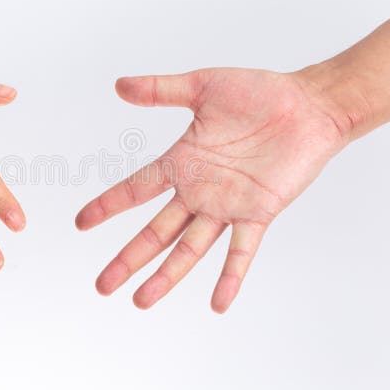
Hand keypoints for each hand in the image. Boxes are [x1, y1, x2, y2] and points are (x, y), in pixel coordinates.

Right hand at [76, 68, 349, 311]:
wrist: (309, 105)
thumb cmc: (260, 93)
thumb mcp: (202, 86)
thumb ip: (160, 90)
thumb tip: (119, 85)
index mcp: (182, 162)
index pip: (135, 189)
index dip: (108, 205)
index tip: (80, 224)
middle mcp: (199, 191)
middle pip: (155, 232)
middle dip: (129, 258)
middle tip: (103, 285)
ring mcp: (227, 206)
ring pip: (189, 248)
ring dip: (166, 275)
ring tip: (142, 301)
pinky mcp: (259, 213)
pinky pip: (241, 251)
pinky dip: (230, 277)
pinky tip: (217, 304)